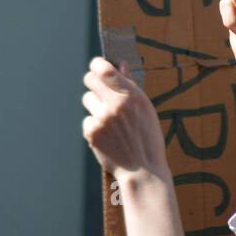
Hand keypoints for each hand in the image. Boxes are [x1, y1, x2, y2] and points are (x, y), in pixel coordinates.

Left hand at [82, 57, 183, 235]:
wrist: (143, 171)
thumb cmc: (147, 137)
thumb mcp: (145, 108)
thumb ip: (130, 86)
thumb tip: (119, 65)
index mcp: (131, 95)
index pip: (104, 69)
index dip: (97, 64)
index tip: (97, 65)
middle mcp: (115, 105)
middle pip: (89, 79)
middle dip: (93, 82)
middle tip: (99, 89)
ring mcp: (102, 119)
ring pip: (87, 100)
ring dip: (94, 105)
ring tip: (109, 119)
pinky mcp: (92, 133)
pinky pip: (87, 120)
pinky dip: (94, 126)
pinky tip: (107, 136)